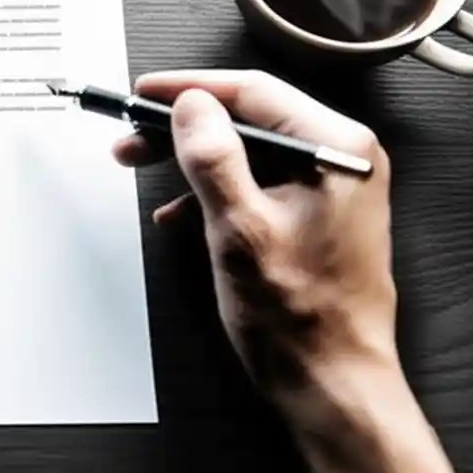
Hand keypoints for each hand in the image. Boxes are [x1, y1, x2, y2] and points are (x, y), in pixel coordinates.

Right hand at [114, 70, 471, 472]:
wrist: (333, 382)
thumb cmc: (297, 315)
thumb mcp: (240, 229)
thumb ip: (213, 159)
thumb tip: (190, 104)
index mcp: (336, 148)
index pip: (253, 92)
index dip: (190, 90)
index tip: (142, 95)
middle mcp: (342, 158)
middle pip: (248, 119)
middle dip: (183, 129)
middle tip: (130, 141)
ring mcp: (331, 187)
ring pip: (247, 152)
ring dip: (191, 160)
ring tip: (141, 170)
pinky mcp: (315, 214)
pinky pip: (255, 184)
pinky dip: (212, 191)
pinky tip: (178, 214)